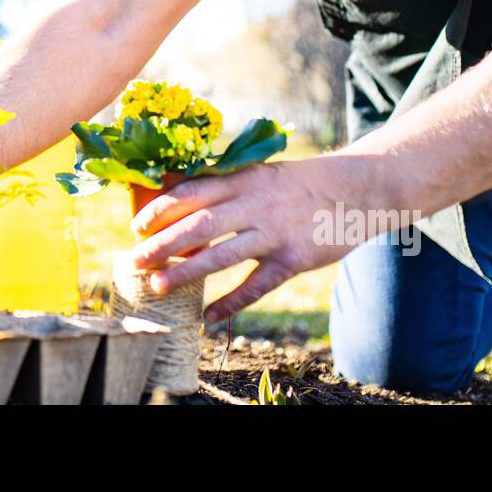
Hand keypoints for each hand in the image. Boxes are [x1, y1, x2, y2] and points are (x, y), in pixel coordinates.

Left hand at [128, 155, 375, 322]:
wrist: (356, 189)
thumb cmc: (300, 183)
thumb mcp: (262, 174)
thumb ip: (227, 187)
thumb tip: (182, 202)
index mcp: (243, 180)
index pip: (193, 193)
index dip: (161, 210)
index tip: (137, 226)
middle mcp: (255, 205)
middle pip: (200, 225)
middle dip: (163, 243)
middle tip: (135, 260)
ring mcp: (275, 233)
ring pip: (223, 255)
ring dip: (187, 272)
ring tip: (158, 286)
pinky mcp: (294, 259)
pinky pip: (257, 285)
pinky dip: (232, 302)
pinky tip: (209, 317)